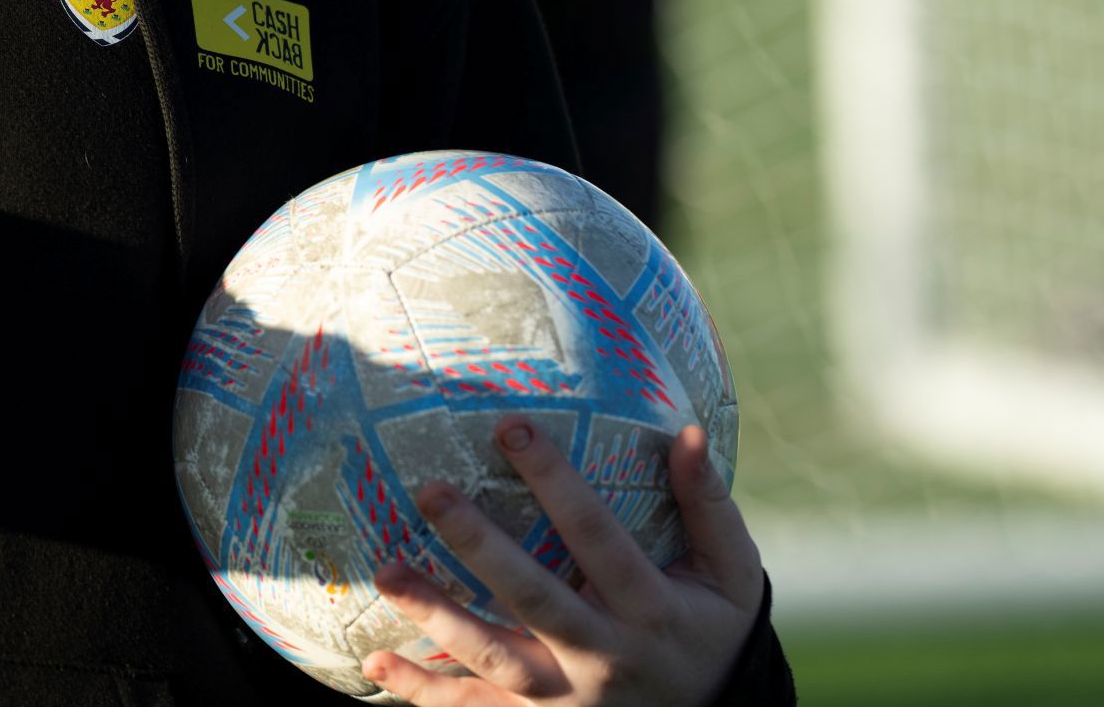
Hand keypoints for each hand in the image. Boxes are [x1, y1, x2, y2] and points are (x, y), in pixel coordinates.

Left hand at [364, 418, 763, 705]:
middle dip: (480, 546)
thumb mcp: (730, 575)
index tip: (510, 425)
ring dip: (436, 617)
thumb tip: (687, 432)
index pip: (598, 535)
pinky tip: (373, 665)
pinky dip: (424, 693)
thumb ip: (709, 506)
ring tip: (386, 570)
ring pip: (495, 661)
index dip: (555, 480)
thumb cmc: (711, 629)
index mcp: (650, 608)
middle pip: (535, 598)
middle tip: (431, 491)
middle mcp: (605, 654)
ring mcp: (568, 698)